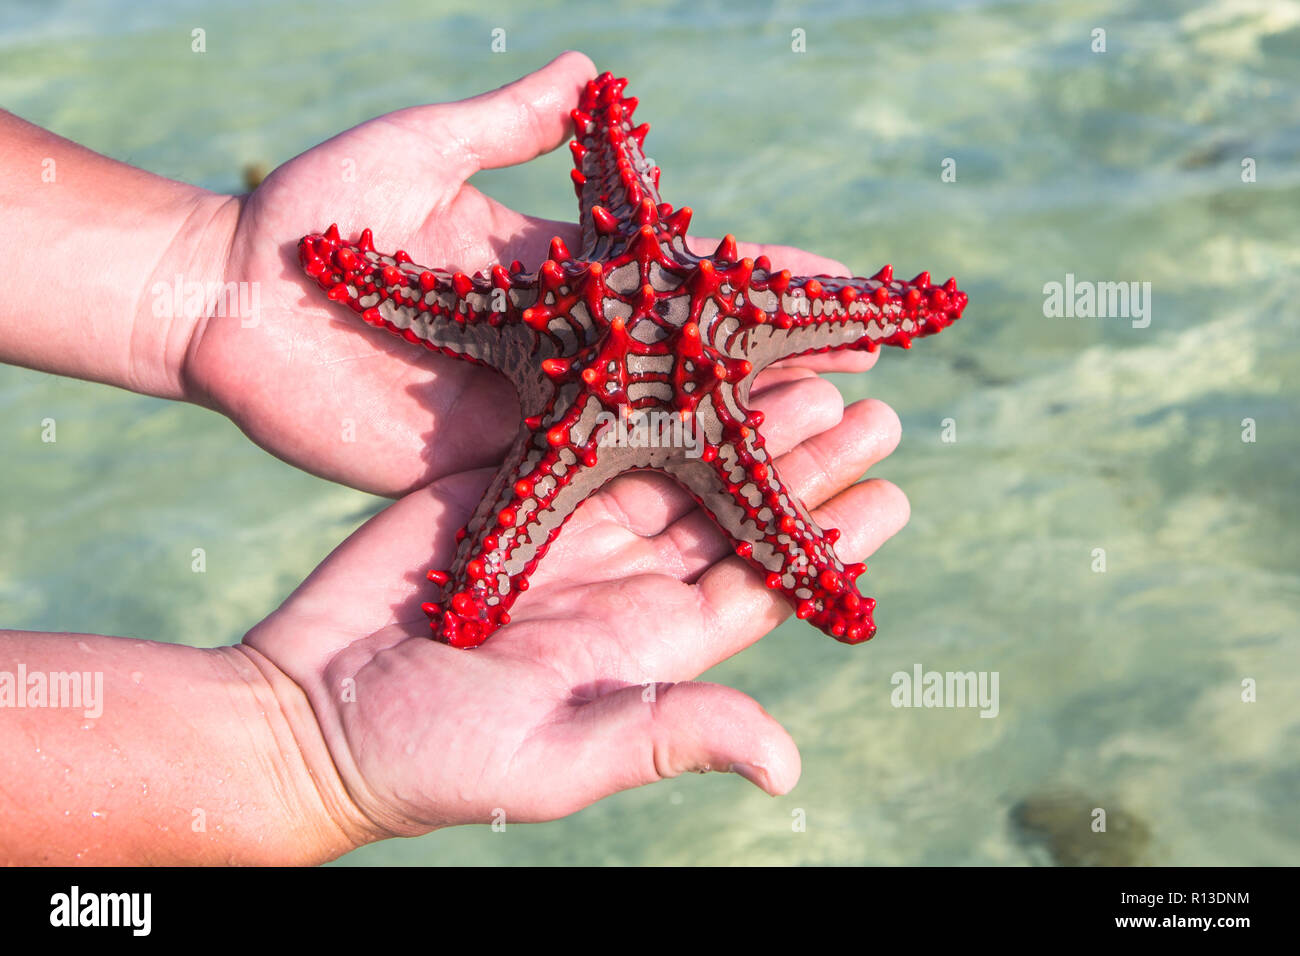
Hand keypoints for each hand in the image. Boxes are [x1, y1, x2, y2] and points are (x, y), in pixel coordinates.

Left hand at [187, 51, 877, 496]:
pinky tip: (721, 502)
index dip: (758, 277)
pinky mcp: (488, 461)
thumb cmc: (312, 214)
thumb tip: (593, 74)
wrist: (227, 300)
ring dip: (737, 429)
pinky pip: (582, 480)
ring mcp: (530, 404)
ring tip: (827, 431)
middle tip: (866, 360)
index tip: (839, 278)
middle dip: (775, 357)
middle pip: (686, 354)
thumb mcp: (417, 149)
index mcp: (555, 270)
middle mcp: (561, 342)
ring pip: (652, 423)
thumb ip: (503, 124)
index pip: (680, 273)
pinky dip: (652, 488)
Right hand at [243, 370, 907, 835]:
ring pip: (674, 454)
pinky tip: (686, 349)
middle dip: (803, 458)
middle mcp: (622, 580)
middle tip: (875, 408)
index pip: (761, 580)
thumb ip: (668, 733)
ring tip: (809, 367)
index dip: (827, 539)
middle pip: (733, 504)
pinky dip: (640, 387)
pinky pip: (590, 425)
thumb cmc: (431, 756)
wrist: (311, 712)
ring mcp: (567, 524)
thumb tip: (787, 765)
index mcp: (649, 644)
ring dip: (738, 411)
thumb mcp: (557, 757)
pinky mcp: (509, 480)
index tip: (893, 495)